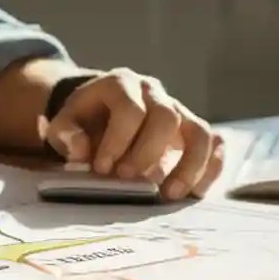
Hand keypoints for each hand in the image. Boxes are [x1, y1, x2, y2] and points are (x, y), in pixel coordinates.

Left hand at [38, 69, 223, 200]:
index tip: (102, 168)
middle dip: (149, 152)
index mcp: (120, 84)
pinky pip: (214, 143)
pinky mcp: (191, 130)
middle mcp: (154, 93)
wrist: (99, 110)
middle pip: (166, 116)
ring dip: (189, 165)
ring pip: (199, 131)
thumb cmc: (83, 120)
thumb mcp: (64, 122)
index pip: (129, 109)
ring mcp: (178, 110)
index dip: (118, 141)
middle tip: (129, 179)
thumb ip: (65, 134)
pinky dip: (211, 167)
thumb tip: (80, 150)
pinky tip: (196, 193)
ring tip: (169, 195)